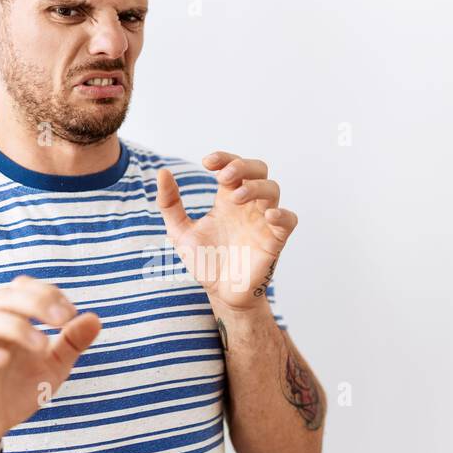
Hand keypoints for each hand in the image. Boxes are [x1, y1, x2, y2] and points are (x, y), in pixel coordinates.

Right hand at [0, 275, 101, 452]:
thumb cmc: (16, 391)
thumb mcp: (53, 368)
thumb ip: (72, 343)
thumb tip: (95, 318)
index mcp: (12, 321)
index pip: (23, 288)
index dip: (48, 293)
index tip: (70, 313)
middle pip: (5, 296)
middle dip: (36, 302)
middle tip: (62, 319)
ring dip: (18, 326)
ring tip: (42, 345)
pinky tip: (3, 360)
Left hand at [156, 151, 298, 311]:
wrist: (220, 294)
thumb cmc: (205, 261)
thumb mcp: (180, 232)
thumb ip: (170, 204)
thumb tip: (163, 173)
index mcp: (227, 200)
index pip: (232, 167)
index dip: (224, 158)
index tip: (207, 162)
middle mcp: (248, 206)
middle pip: (258, 169)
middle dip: (243, 166)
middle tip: (223, 177)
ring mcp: (263, 222)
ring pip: (273, 189)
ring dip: (256, 187)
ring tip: (237, 197)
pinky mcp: (274, 241)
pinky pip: (289, 220)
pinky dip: (282, 214)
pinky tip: (268, 216)